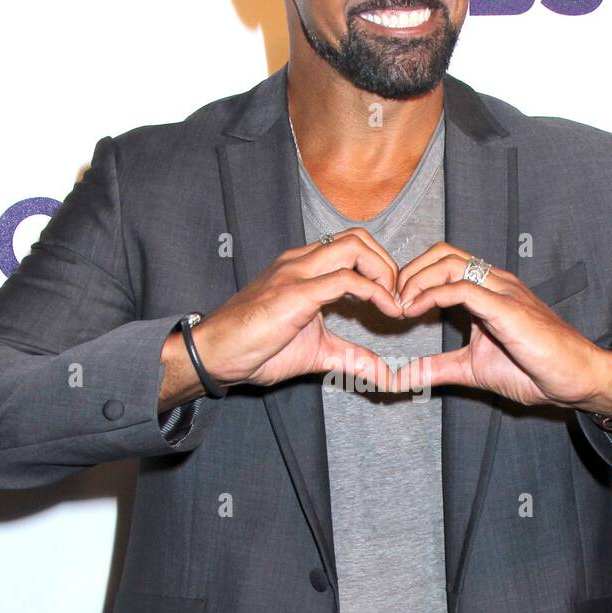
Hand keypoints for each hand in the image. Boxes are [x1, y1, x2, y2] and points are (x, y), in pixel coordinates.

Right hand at [187, 229, 404, 391]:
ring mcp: (297, 273)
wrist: (213, 354)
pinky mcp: (296, 293)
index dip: (380, 268)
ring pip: (355, 247)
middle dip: (388, 264)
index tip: (394, 301)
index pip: (351, 246)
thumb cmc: (255, 348)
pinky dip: (376, 293)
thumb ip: (352, 357)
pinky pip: (347, 279)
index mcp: (302, 268)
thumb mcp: (317, 353)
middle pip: (358, 237)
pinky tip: (386, 312)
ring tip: (394, 304)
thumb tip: (386, 375)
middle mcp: (300, 261)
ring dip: (385, 272)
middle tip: (398, 298)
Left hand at [387, 242, 611, 409]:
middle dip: (408, 272)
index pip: (443, 262)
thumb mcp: (472, 369)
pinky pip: (462, 288)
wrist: (577, 378)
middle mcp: (496, 282)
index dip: (413, 277)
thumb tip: (401, 378)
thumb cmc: (536, 369)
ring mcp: (503, 291)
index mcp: (489, 290)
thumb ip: (437, 368)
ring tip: (400, 306)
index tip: (394, 306)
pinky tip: (414, 312)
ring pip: (449, 263)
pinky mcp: (507, 308)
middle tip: (390, 302)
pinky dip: (431, 296)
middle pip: (442, 253)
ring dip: (415, 281)